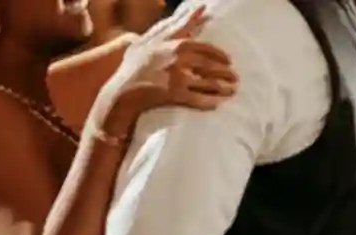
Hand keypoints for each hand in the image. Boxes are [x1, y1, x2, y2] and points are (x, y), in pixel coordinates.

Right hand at [96, 5, 237, 133]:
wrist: (121, 91)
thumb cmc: (132, 65)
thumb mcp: (146, 41)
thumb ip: (170, 26)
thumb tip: (196, 10)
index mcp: (172, 43)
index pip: (201, 43)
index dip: (218, 52)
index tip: (229, 58)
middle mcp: (177, 57)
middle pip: (209, 63)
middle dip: (224, 70)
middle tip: (234, 75)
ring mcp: (177, 75)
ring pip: (208, 80)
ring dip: (222, 86)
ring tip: (231, 89)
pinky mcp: (174, 93)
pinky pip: (198, 98)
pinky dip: (209, 102)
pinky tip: (218, 103)